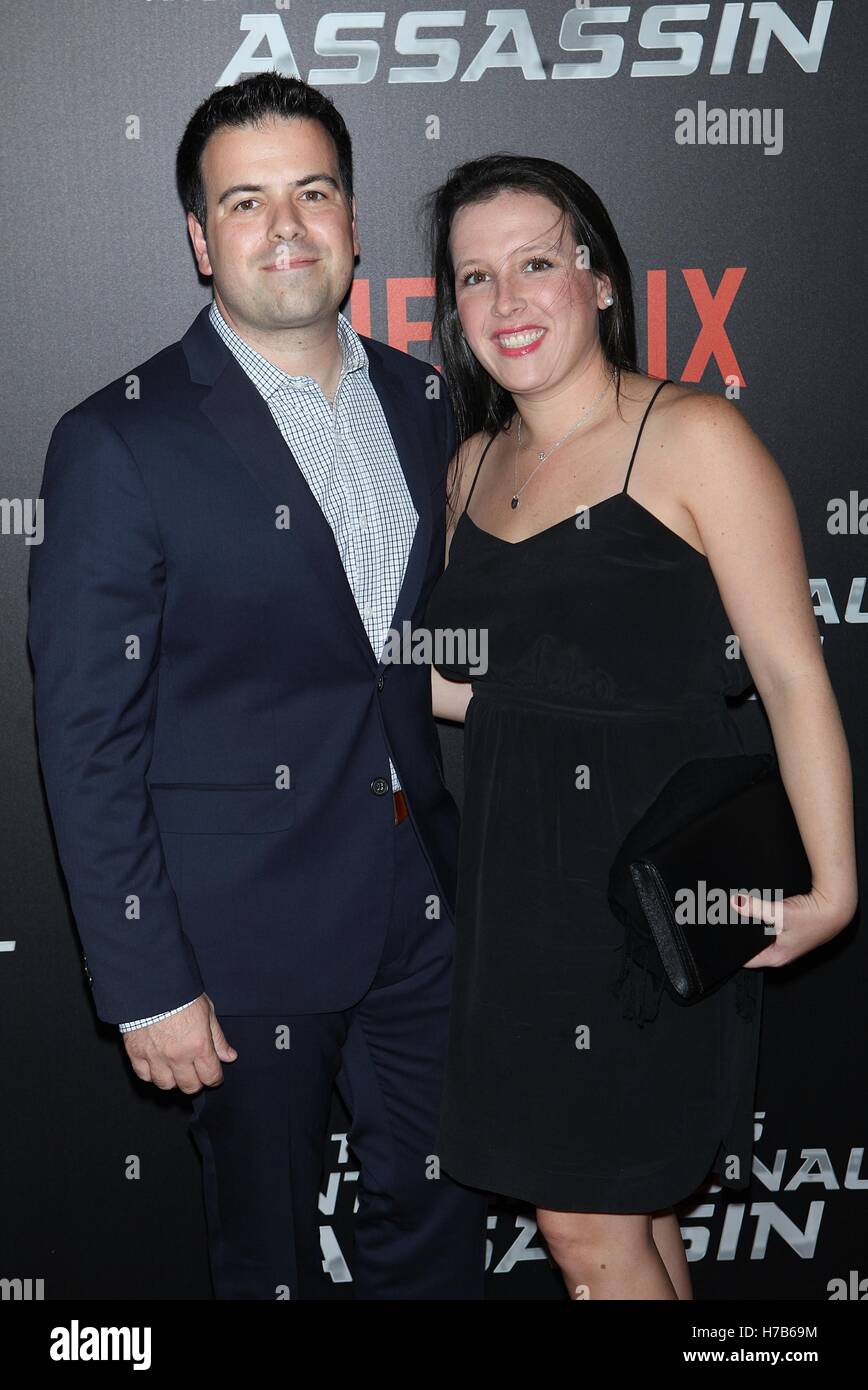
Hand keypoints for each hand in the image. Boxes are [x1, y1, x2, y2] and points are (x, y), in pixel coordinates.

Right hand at [122, 993, 236, 1093]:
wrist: (150, 985)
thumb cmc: (181, 995)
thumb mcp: (207, 1012)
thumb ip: (218, 1038)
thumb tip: (229, 1056)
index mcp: (198, 1045)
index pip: (210, 1076)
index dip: (215, 1079)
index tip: (214, 1076)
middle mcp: (177, 1056)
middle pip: (189, 1086)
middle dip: (196, 1082)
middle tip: (195, 1073)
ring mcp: (155, 1057)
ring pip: (166, 1085)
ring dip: (173, 1080)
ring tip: (175, 1069)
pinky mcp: (136, 1054)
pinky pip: (145, 1076)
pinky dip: (151, 1074)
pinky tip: (157, 1065)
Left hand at [732, 886, 855, 969]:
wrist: (834, 909)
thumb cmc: (813, 918)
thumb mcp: (779, 913)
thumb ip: (755, 908)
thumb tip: (735, 903)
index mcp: (775, 958)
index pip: (746, 960)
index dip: (733, 950)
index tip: (720, 939)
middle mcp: (779, 954)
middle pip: (752, 948)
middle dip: (740, 936)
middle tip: (727, 923)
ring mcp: (784, 945)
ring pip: (759, 938)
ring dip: (752, 927)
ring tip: (743, 916)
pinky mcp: (788, 934)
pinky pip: (768, 930)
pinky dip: (762, 921)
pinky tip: (759, 912)